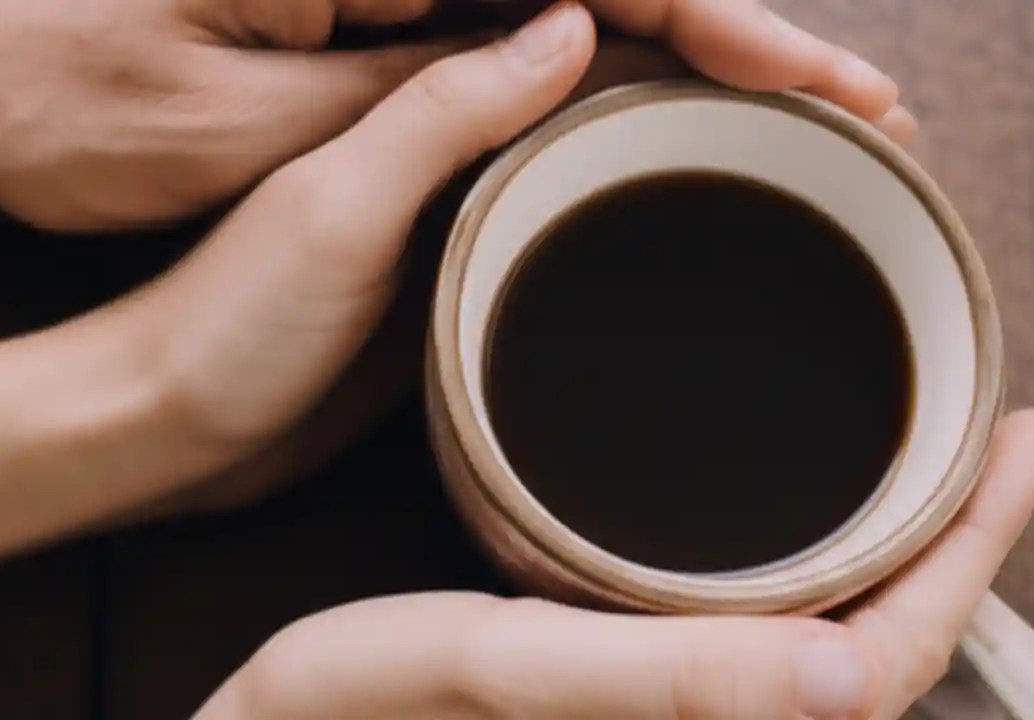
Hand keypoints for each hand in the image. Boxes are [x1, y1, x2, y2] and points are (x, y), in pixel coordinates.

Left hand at [89, 0, 917, 508]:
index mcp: (399, 65)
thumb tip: (571, 25)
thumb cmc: (223, 320)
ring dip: (709, 116)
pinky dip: (641, 179)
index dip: (716, 24)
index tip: (821, 71)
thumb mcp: (333, 205)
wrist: (173, 416)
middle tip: (860, 111)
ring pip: (599, 113)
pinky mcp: (451, 236)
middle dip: (740, 62)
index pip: (586, 7)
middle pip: (613, 48)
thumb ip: (446, 112)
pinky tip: (705, 201)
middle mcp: (431, 103)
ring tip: (818, 148)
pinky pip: (561, 185)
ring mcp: (448, 170)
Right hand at [183, 411, 1033, 719]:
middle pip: (872, 647)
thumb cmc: (364, 706)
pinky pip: (745, 617)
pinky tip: (787, 497)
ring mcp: (659, 702)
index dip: (969, 559)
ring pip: (816, 630)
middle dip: (951, 540)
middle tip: (993, 429)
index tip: (1021, 437)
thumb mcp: (505, 668)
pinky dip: (797, 550)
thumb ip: (669, 681)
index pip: (882, 665)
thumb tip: (850, 680)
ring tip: (919, 447)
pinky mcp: (617, 671)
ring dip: (884, 541)